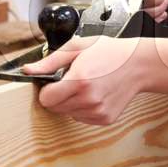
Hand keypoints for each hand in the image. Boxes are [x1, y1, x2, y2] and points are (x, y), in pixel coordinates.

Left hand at [23, 36, 148, 124]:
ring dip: (71, 102)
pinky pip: (82, 118)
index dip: (47, 89)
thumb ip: (50, 61)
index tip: (55, 81)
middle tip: (72, 80)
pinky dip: (83, 108)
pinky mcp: (105, 119)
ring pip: (68, 113)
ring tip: (87, 85)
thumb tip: (28, 70)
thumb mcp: (77, 47)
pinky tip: (95, 93)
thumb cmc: (109, 52)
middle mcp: (88, 100)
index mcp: (79, 80)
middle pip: (55, 108)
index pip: (45, 99)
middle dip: (58, 95)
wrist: (138, 65)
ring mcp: (98, 112)